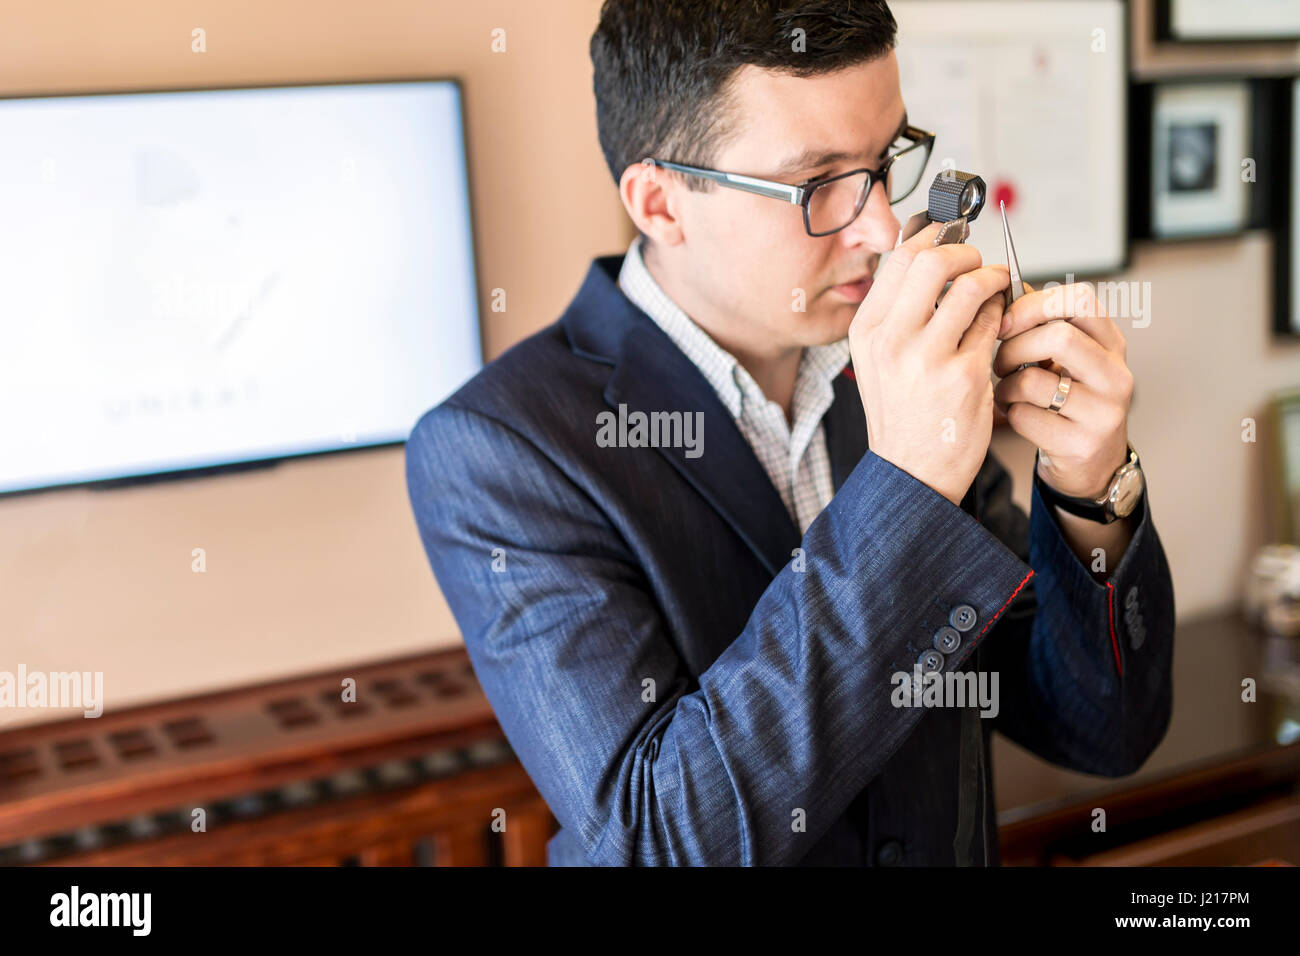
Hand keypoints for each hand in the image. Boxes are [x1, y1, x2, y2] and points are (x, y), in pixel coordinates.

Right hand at [849, 221, 1009, 506]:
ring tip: (997, 290)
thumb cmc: (902, 413)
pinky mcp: (965, 375)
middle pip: (934, 261)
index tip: (949, 234)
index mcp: (868, 330)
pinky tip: (999, 326)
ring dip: (993, 280)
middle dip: (965, 252)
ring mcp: (928, 357)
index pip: (900, 258)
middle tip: (977, 263)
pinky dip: (1002, 316)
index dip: (931, 236)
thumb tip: (927, 253)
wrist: (912, 472)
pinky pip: (992, 324)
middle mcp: (892, 340)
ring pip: (971, 287)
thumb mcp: (880, 359)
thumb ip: (897, 311)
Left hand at [993, 282, 1132, 499]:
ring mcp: (1103, 413)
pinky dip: (1008, 413)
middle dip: (1014, 347)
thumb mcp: (1068, 359)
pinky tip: (1014, 414)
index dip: (1034, 304)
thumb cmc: (1070, 401)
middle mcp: (1116, 375)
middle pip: (1058, 337)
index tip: (1007, 321)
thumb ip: (1044, 326)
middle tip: (1001, 361)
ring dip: (1005, 385)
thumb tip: (1004, 292)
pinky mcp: (1082, 444)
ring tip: (1006, 391)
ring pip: (1035, 380)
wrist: (1091, 464)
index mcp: (1111, 344)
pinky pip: (1025, 417)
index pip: (1080, 299)